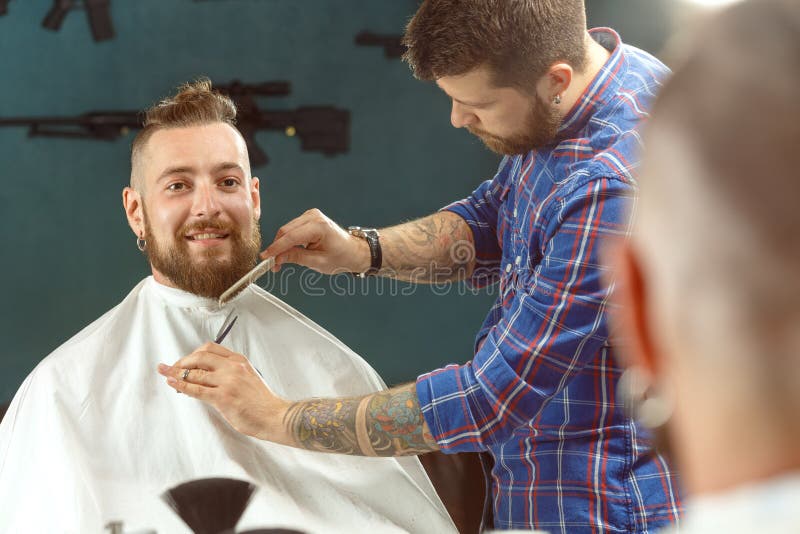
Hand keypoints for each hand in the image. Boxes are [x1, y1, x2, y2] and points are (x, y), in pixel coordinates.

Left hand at [157, 343, 291, 444]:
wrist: (274, 416)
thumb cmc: (262, 401)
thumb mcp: (248, 377)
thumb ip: (230, 372)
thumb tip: (206, 375)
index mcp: (239, 360)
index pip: (210, 348)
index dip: (193, 353)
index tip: (185, 361)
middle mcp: (233, 367)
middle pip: (199, 357)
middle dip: (182, 362)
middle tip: (172, 369)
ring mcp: (228, 382)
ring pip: (195, 373)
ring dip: (176, 373)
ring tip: (166, 375)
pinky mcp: (223, 397)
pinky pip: (196, 389)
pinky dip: (181, 386)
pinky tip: (173, 384)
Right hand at [260, 208, 369, 273]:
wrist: (354, 251)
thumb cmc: (342, 256)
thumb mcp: (318, 262)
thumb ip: (296, 258)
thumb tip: (278, 258)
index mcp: (319, 226)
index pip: (291, 237)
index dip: (276, 248)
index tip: (265, 257)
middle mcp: (314, 217)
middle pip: (286, 231)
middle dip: (277, 248)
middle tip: (273, 264)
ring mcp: (311, 216)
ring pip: (287, 231)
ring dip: (282, 246)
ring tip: (280, 262)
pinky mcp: (308, 219)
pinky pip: (292, 230)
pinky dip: (288, 241)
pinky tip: (288, 252)